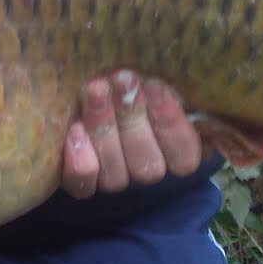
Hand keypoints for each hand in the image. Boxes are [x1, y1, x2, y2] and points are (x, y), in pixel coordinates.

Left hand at [61, 71, 202, 197]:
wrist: (91, 82)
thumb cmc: (129, 77)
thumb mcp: (152, 77)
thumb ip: (166, 85)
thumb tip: (186, 80)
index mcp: (176, 149)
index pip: (184, 156)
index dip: (171, 124)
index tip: (155, 85)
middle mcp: (148, 168)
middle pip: (147, 165)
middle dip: (132, 117)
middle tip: (122, 78)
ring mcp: (116, 177)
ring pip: (116, 175)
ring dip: (104, 129)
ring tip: (96, 89)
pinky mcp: (83, 181)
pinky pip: (83, 186)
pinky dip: (80, 163)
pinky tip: (76, 131)